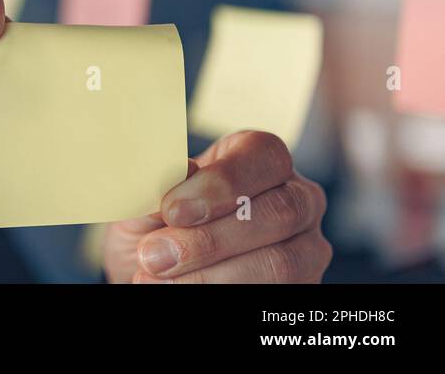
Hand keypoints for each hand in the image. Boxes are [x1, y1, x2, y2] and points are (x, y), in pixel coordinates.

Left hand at [103, 131, 331, 282]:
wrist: (156, 270)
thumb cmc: (153, 226)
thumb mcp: (144, 202)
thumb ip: (157, 188)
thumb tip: (175, 176)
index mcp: (257, 159)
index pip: (262, 155)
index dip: (221, 183)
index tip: (172, 211)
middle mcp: (295, 197)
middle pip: (280, 211)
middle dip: (211, 239)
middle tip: (155, 256)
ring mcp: (305, 245)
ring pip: (280, 262)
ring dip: (212, 276)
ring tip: (157, 280)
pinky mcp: (302, 285)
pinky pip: (275, 292)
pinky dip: (221, 294)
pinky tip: (178, 293)